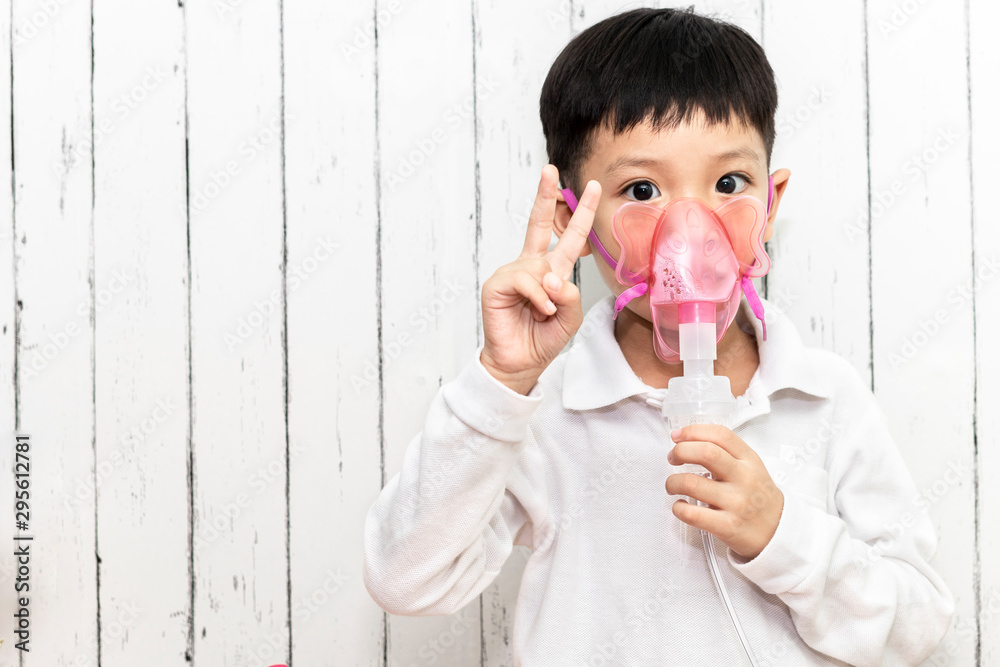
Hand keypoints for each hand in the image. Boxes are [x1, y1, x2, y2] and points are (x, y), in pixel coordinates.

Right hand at [480, 165, 600, 394]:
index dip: (580, 213)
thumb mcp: (571, 316)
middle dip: (545, 196)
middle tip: (549, 169)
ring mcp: (513, 273)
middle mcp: (532, 266)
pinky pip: (526, 281)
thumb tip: (551, 276)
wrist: (520, 362)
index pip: (567, 236)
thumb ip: (570, 294)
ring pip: (541, 268)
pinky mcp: (497, 284)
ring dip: (550, 293)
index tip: (592, 188)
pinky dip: (538, 297)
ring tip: (546, 313)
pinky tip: (539, 311)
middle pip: (538, 224)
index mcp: (552, 271)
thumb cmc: (544, 339)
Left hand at [665, 424, 783, 560]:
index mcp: (749, 460)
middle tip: (673, 458)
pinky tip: (680, 506)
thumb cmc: (758, 497)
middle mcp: (744, 479)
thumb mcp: (752, 467)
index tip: (678, 436)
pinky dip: (678, 508)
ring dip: (672, 482)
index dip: (693, 431)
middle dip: (680, 451)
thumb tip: (688, 440)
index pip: (720, 435)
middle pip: (706, 453)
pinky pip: (692, 514)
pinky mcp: (728, 526)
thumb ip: (726, 452)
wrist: (779, 531)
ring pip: (692, 483)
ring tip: (673, 485)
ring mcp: (736, 503)